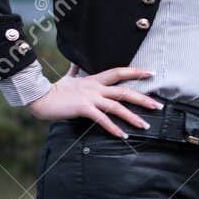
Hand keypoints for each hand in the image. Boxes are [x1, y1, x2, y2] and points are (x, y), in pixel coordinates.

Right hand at [26, 64, 161, 136]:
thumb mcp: (68, 77)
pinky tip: (123, 135)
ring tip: (145, 125)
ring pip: (117, 106)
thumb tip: (76, 63)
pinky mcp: (83, 108)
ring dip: (132, 117)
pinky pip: (102, 119)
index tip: (151, 72)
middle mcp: (95, 87)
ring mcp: (90, 97)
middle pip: (124, 91)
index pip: (119, 72)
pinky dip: (113, 128)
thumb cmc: (54, 89)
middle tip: (158, 105)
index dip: (136, 71)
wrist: (40, 97)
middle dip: (143, 98)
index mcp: (94, 79)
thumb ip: (75, 70)